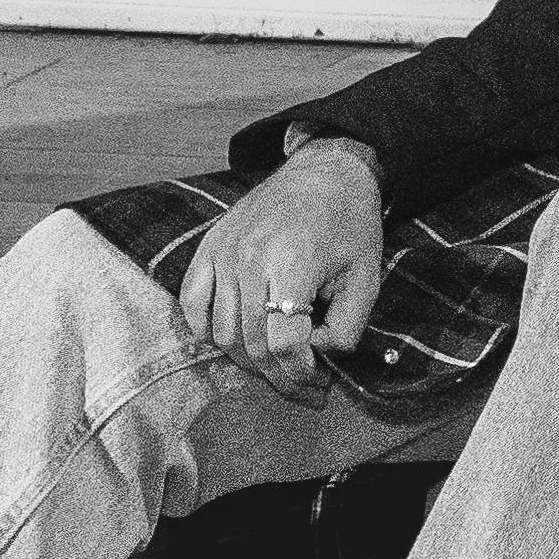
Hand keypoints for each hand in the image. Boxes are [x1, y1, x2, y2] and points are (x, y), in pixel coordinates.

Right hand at [177, 145, 385, 385]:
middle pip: (252, 343)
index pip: (283, 344)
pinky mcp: (209, 247)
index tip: (317, 384)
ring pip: (221, 331)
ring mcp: (224, 253)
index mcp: (292, 266)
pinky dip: (206, 329)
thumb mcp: (366, 280)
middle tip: (300, 386)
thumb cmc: (348, 226)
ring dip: (247, 358)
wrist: (325, 173)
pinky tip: (231, 340)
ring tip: (274, 362)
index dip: (300, 375)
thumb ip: (346, 329)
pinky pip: (191, 302)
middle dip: (278, 375)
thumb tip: (315, 357)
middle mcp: (250, 260)